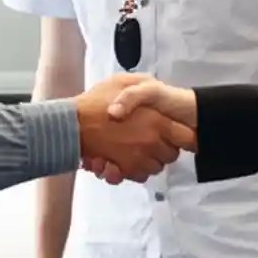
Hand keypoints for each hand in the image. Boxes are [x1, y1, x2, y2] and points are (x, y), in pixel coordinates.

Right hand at [74, 74, 195, 183]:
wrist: (71, 124)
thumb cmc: (96, 101)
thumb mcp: (123, 82)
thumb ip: (143, 90)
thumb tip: (156, 102)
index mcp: (157, 121)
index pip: (186, 137)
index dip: (184, 135)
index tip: (178, 132)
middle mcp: (151, 143)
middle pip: (172, 154)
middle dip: (166, 147)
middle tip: (155, 138)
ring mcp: (139, 159)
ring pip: (157, 166)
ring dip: (151, 159)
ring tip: (139, 147)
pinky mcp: (126, 170)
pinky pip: (140, 175)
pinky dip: (136, 170)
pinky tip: (128, 158)